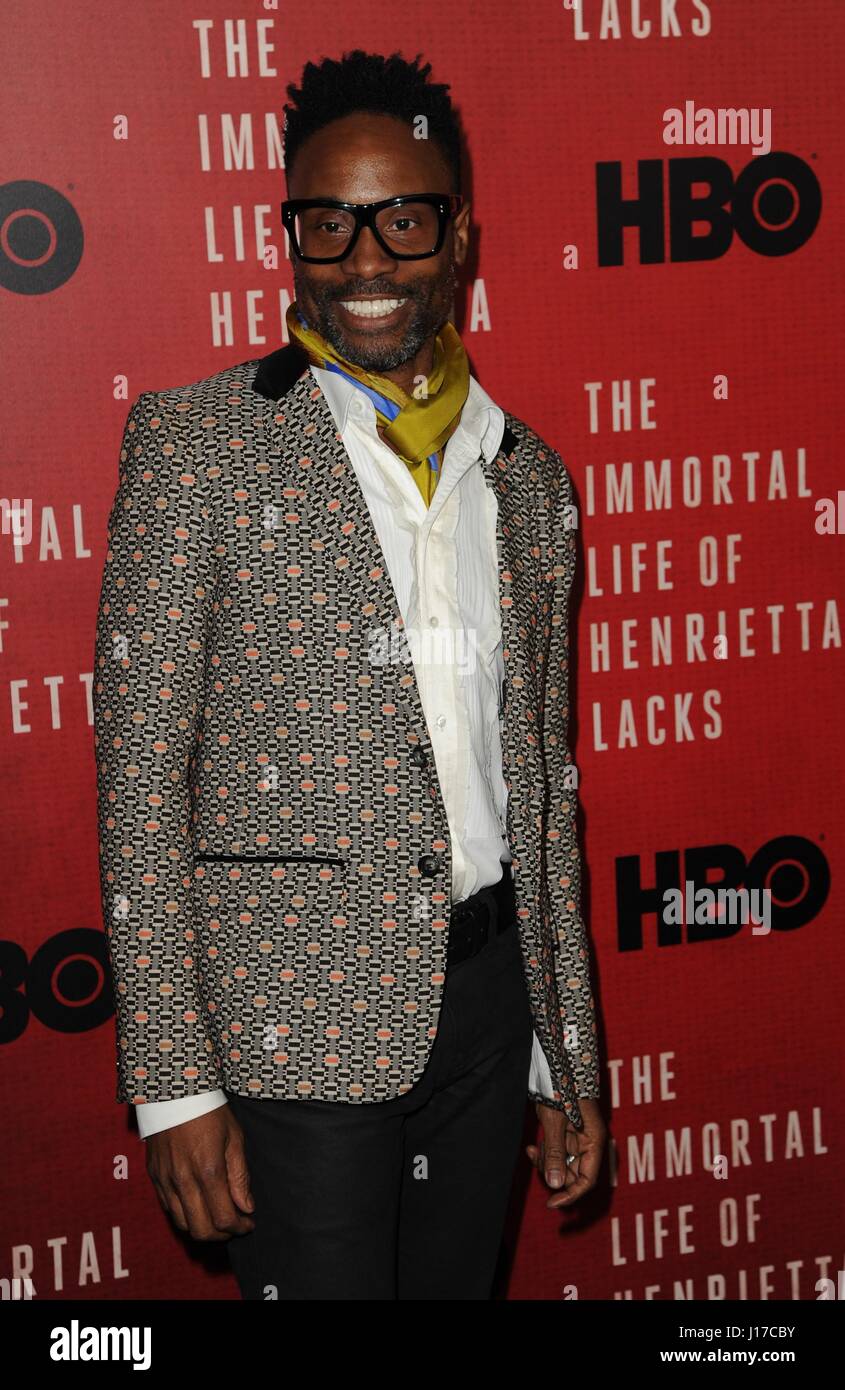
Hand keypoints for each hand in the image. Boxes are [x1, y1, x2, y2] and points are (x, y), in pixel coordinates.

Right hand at [145, 1104, 255, 1240]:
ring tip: (218, 1217)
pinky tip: (199, 1205)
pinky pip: (169, 1209)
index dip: (239, 1228)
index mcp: (209, 1171)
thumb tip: (246, 1207)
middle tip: (235, 1225)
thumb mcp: (234, 1138)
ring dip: (203, 1228)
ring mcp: (166, 1181)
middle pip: (202, 1230)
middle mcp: (184, 1181)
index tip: (249, 1223)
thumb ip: (240, 1176)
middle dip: (222, 1235)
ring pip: (183, 1224)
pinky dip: (186, 1215)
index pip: (224, 1218)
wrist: (174, 1092)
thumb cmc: (209, 1111)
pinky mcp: (154, 1177)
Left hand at [526, 1097, 606, 1209]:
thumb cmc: (561, 1088)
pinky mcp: (565, 1134)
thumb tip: (555, 1186)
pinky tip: (533, 1148)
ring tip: (536, 1146)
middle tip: (537, 1157)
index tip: (551, 1203)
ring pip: (561, 1165)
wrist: (558, 1064)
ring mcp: (577, 1139)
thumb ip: (556, 1153)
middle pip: (572, 1174)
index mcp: (594, 1141)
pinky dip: (544, 1154)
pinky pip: (556, 1153)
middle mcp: (588, 1142)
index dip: (571, 1194)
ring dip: (547, 1161)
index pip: (587, 1179)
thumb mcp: (555, 1122)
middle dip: (553, 1171)